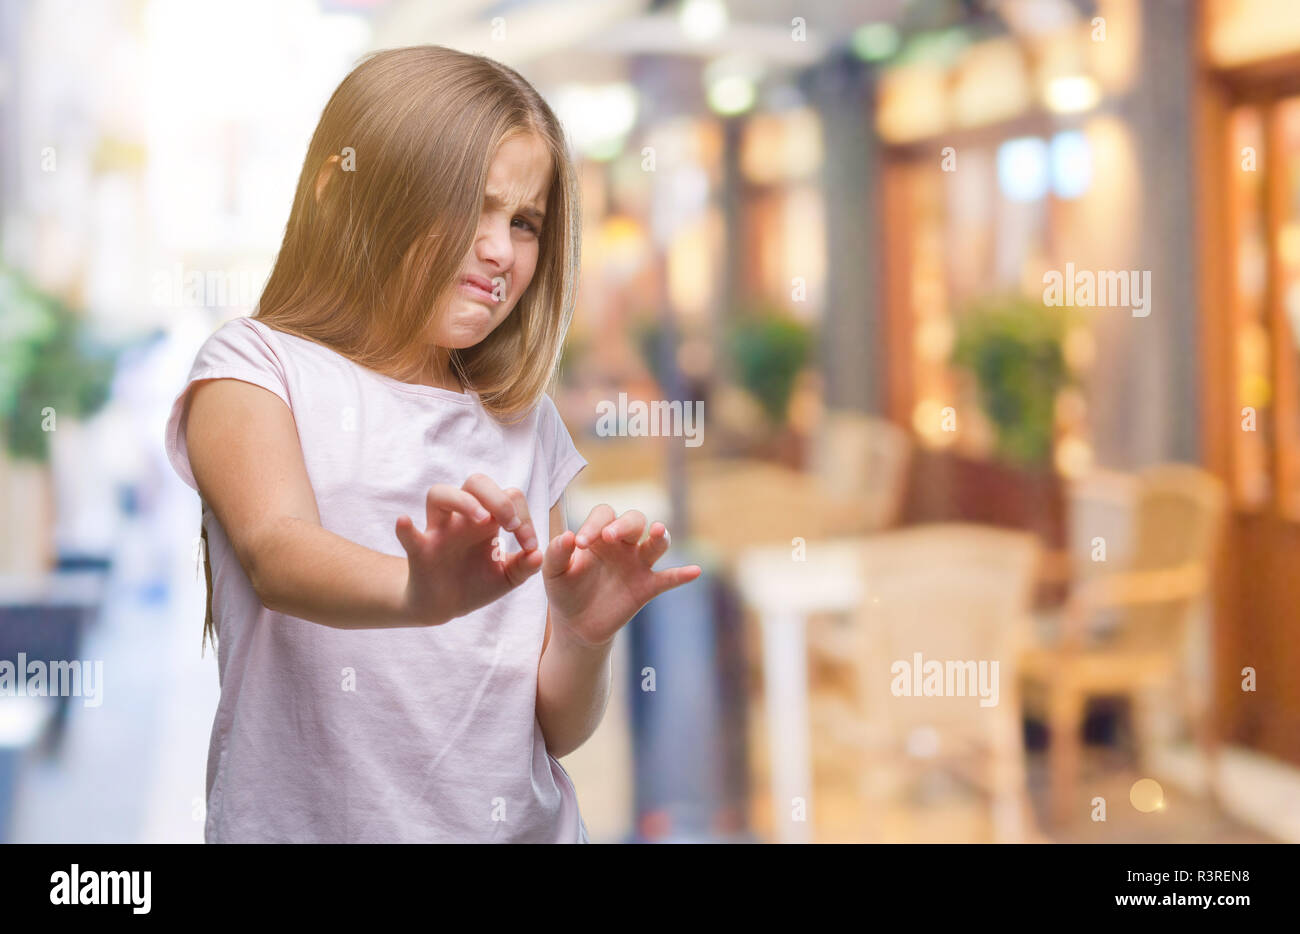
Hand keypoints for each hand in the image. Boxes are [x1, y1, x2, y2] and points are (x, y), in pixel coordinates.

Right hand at [394, 473, 541, 624]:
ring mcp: (439, 530)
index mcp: (488, 519)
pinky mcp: (420, 551)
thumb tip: (538, 555)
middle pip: (475, 482)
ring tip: (482, 519)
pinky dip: (406, 529)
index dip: (523, 515)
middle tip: (510, 524)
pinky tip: (405, 522)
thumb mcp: (507, 578)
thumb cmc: (476, 583)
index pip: (509, 496)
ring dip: (463, 501)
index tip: (529, 544)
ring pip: (440, 494)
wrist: (445, 606)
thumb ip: (524, 567)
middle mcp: (463, 518)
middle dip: (497, 497)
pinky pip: (410, 535)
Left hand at [542, 505, 701, 646]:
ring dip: (660, 536)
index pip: (604, 515)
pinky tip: (694, 571)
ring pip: (657, 543)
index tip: (580, 543)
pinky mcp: (647, 587)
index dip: (594, 524)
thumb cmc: (564, 591)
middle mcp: (622, 544)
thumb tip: (568, 536)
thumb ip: (556, 553)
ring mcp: (637, 564)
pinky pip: (668, 578)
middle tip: (610, 536)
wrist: (576, 625)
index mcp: (599, 534)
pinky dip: (682, 575)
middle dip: (624, 525)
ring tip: (658, 531)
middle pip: (635, 520)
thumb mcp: (553, 573)